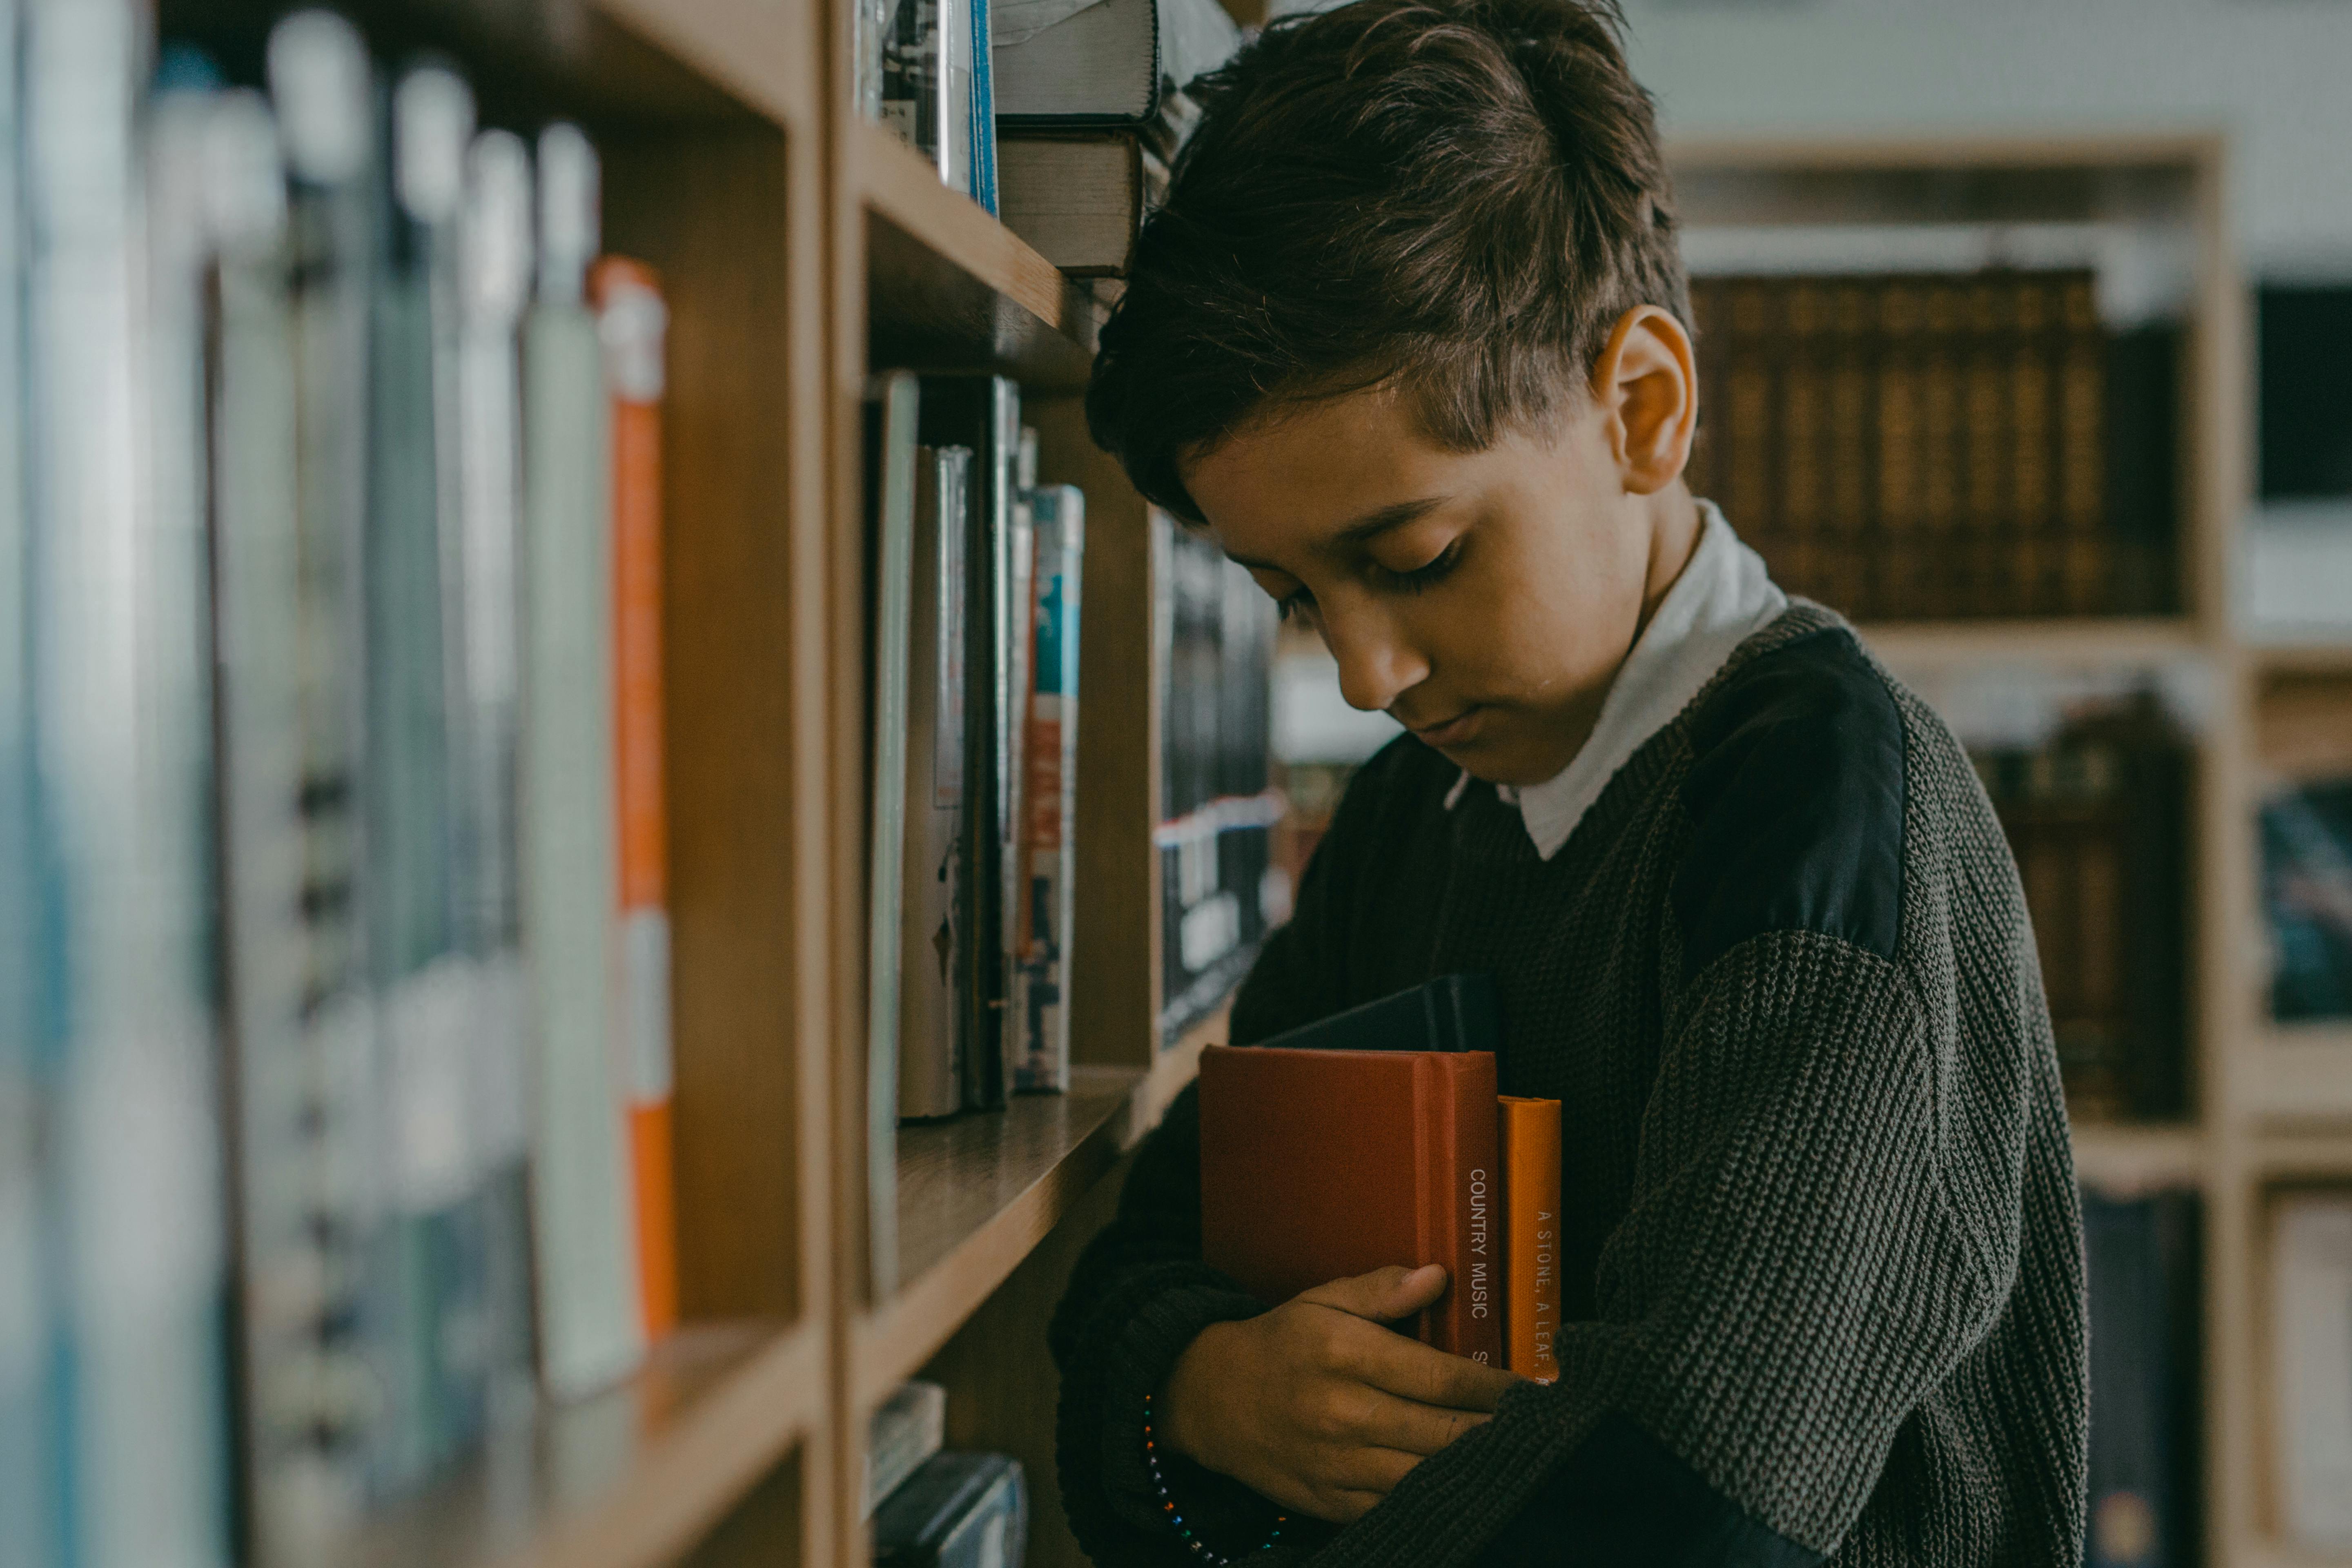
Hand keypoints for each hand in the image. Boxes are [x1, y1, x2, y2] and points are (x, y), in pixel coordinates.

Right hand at [1157, 1264, 1518, 1523]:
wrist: (1211, 1401)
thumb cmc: (1280, 1344)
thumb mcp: (1322, 1301)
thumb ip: (1381, 1291)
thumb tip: (1439, 1276)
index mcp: (1344, 1354)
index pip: (1439, 1375)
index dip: (1495, 1387)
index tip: (1535, 1388)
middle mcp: (1342, 1411)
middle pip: (1441, 1433)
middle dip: (1497, 1433)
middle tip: (1543, 1429)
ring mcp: (1335, 1463)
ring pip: (1424, 1477)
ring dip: (1473, 1472)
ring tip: (1516, 1460)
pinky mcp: (1329, 1501)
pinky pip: (1394, 1507)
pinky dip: (1433, 1500)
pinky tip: (1465, 1489)